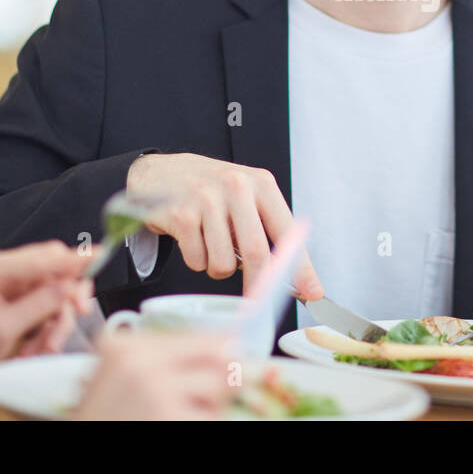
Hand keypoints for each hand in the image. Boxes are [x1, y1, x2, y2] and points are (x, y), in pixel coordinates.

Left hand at [0, 242, 93, 412]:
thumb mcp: (2, 330)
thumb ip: (38, 305)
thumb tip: (69, 286)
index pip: (42, 257)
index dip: (73, 258)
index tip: (100, 255)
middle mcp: (0, 268)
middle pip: (53, 270)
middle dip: (65, 300)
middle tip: (74, 319)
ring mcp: (9, 281)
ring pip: (54, 290)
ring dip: (55, 321)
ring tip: (42, 347)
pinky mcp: (16, 295)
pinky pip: (47, 302)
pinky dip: (48, 325)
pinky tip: (35, 344)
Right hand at [69, 330, 236, 419]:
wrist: (82, 458)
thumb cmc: (101, 419)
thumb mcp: (120, 378)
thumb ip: (165, 358)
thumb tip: (230, 349)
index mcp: (125, 346)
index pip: (200, 335)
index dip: (223, 350)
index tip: (233, 358)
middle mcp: (138, 362)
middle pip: (218, 354)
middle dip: (225, 376)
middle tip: (212, 395)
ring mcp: (154, 391)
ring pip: (221, 387)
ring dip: (213, 406)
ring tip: (181, 414)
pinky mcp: (169, 418)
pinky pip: (212, 418)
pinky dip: (204, 422)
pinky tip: (174, 422)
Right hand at [126, 152, 323, 299]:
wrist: (160, 174)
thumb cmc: (211, 191)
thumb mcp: (247, 197)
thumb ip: (271, 231)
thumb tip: (300, 278)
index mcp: (261, 183)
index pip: (287, 232)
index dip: (301, 268)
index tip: (313, 292)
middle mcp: (237, 186)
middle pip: (256, 253)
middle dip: (258, 284)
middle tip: (256, 300)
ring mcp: (206, 199)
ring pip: (223, 263)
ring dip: (218, 268)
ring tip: (212, 246)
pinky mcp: (181, 214)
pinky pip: (197, 261)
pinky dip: (196, 260)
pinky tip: (193, 239)